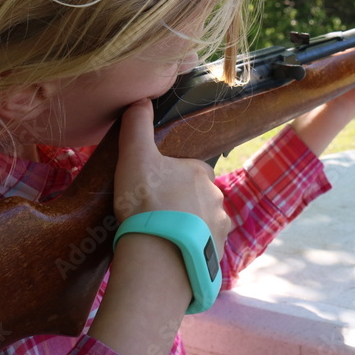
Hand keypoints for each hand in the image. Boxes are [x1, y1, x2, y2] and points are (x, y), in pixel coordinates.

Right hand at [113, 98, 229, 256]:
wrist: (159, 253)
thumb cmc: (146, 201)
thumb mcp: (135, 157)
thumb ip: (137, 127)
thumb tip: (141, 100)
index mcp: (201, 173)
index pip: (193, 169)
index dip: (174, 177)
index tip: (156, 188)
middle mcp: (217, 198)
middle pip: (200, 196)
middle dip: (182, 203)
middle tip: (156, 214)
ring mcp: (219, 227)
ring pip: (203, 222)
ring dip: (188, 227)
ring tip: (162, 237)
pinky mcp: (217, 252)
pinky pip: (204, 247)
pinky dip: (191, 249)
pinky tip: (171, 254)